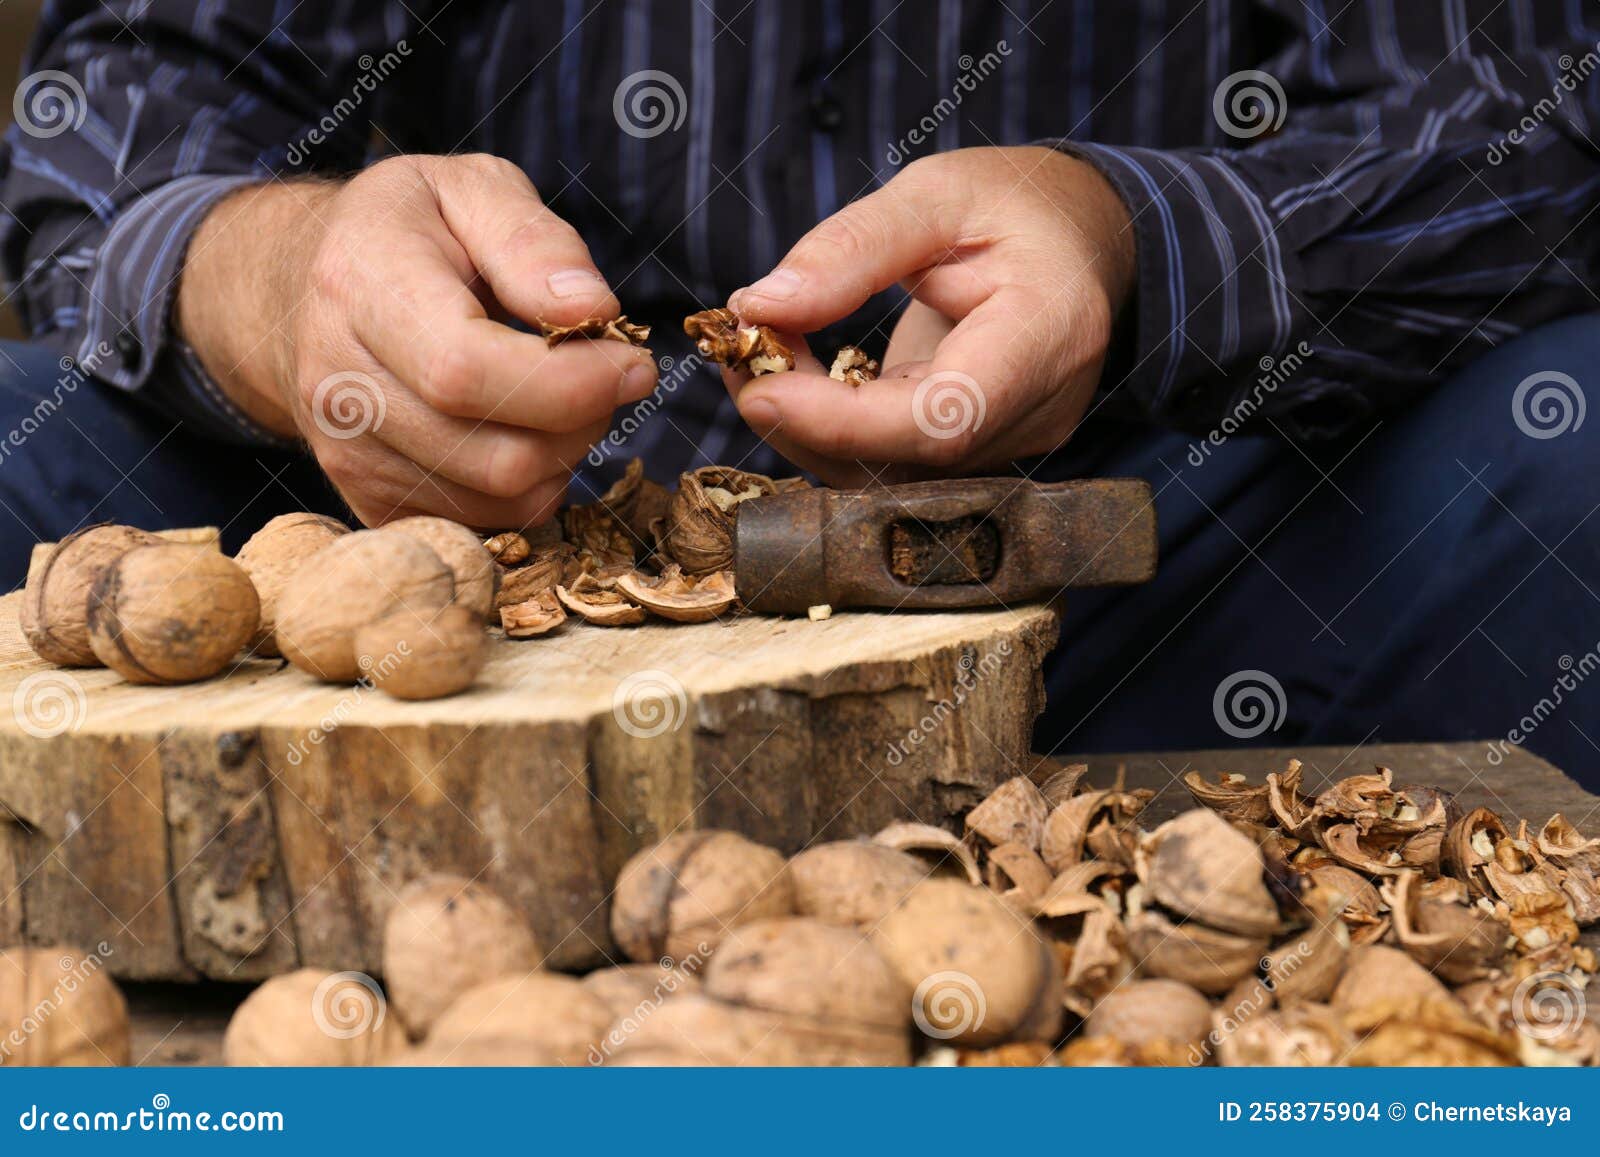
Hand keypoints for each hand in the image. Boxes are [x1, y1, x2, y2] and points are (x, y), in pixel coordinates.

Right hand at [176, 154, 655, 526]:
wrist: (304, 289)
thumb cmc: (409, 231)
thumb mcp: (472, 189)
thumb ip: (534, 241)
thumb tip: (592, 310)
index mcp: (360, 285)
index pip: (466, 372)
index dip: (569, 384)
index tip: (633, 364)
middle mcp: (338, 383)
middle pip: (496, 455)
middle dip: (582, 423)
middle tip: (606, 375)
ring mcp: (345, 454)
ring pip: (499, 499)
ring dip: (562, 457)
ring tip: (561, 396)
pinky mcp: (368, 500)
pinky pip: (483, 524)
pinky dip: (528, 487)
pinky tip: (523, 430)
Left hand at [725, 147, 1134, 486]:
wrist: (1083, 244)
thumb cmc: (1020, 207)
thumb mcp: (939, 193)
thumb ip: (853, 247)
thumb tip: (761, 306)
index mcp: (1047, 339)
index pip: (942, 420)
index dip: (841, 420)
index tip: (758, 386)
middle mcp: (1035, 413)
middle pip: (902, 458)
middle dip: (802, 417)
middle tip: (738, 348)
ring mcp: (1008, 446)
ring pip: (886, 472)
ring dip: (805, 425)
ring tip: (760, 350)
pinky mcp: (975, 455)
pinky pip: (889, 461)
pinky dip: (829, 426)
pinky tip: (794, 375)